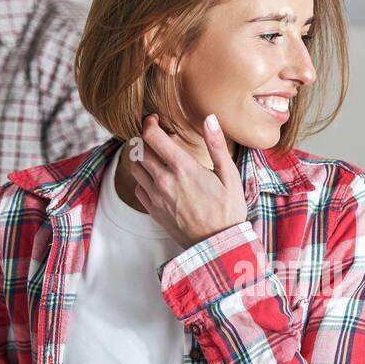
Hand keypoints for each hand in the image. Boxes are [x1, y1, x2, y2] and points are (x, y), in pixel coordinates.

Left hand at [133, 112, 246, 249]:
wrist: (218, 245)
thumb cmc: (228, 210)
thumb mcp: (229, 175)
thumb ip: (217, 145)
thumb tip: (210, 118)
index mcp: (183, 167)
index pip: (152, 136)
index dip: (149, 123)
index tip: (154, 120)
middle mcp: (164, 180)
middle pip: (139, 149)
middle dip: (144, 138)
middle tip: (154, 137)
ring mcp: (156, 197)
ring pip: (135, 168)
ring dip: (141, 157)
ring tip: (154, 156)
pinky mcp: (153, 211)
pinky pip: (138, 188)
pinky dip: (143, 179)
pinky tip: (156, 179)